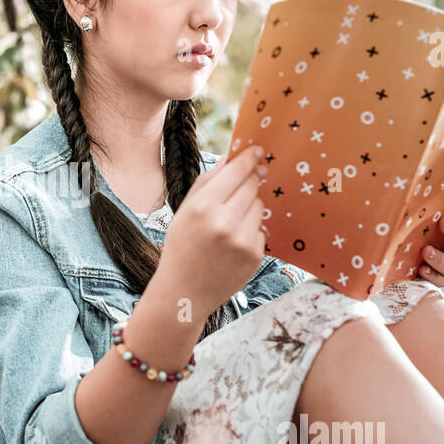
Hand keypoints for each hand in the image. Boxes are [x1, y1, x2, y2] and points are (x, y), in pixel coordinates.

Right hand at [152, 146, 268, 320]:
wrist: (184, 292)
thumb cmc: (181, 246)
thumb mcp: (184, 211)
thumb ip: (207, 181)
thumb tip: (232, 157)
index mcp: (203, 207)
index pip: (235, 172)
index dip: (248, 159)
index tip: (257, 151)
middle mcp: (224, 222)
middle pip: (251, 186)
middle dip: (250, 181)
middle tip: (246, 182)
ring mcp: (242, 241)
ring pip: (259, 206)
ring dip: (250, 208)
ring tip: (229, 223)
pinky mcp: (255, 256)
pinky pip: (261, 229)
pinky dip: (251, 231)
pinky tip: (233, 243)